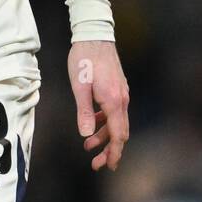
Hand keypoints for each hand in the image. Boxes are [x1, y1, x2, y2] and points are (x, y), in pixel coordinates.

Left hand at [67, 41, 129, 171]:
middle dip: (110, 150)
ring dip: (104, 137)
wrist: (94, 35)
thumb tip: (85, 134)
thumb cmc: (84, 59)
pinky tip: (91, 124)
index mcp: (113, 101)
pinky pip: (114, 112)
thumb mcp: (79, 86)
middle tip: (96, 164)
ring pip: (116, 123)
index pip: (118, 134)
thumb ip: (83, 111)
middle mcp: (122, 99)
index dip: (115, 152)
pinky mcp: (117, 89)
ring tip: (88, 146)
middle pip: (120, 132)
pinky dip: (104, 122)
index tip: (109, 166)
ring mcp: (121, 93)